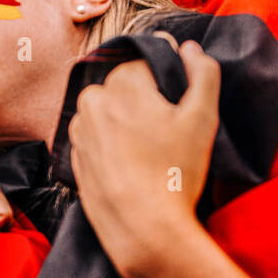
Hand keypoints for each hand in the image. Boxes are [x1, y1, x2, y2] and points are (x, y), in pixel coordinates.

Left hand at [68, 40, 220, 277]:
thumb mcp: (203, 118)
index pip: (147, 63)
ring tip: (150, 151)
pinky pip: (97, 135)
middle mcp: (93, 100)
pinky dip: (113, 141)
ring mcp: (79, 128)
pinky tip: (132, 164)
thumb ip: (202, 74)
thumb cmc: (175, 173)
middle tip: (168, 132)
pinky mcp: (74, 153)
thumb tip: (188, 49)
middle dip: (146, 100)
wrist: (143, 228)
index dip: (168, 81)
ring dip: (127, 120)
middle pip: (126, 86)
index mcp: (122, 83)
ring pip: (109, 109)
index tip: (180, 106)